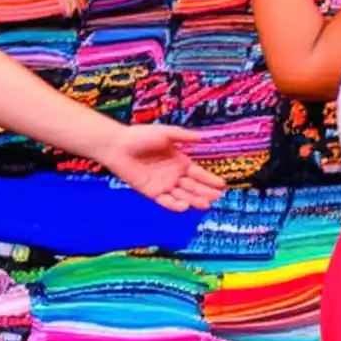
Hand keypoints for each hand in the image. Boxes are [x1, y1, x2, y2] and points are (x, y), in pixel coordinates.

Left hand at [99, 124, 226, 210]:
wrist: (118, 146)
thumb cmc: (140, 136)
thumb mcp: (165, 133)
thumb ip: (183, 136)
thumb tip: (202, 137)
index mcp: (179, 161)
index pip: (198, 173)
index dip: (210, 179)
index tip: (222, 185)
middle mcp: (173, 175)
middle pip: (193, 186)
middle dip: (205, 192)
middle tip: (217, 197)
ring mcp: (163, 184)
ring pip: (182, 195)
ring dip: (194, 200)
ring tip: (206, 204)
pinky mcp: (151, 192)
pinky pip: (166, 201)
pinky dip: (175, 205)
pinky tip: (185, 206)